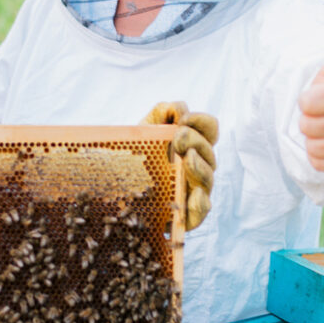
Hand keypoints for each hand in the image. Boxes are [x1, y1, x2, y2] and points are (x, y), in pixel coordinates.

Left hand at [143, 101, 218, 230]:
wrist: (114, 191)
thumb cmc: (134, 158)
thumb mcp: (143, 132)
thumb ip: (160, 114)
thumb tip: (177, 108)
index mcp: (192, 144)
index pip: (210, 130)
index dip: (202, 122)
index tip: (183, 119)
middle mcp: (197, 166)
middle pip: (209, 153)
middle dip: (196, 142)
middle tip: (179, 136)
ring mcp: (194, 190)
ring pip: (208, 179)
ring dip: (200, 167)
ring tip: (188, 158)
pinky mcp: (186, 215)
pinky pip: (201, 210)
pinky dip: (201, 202)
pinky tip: (195, 194)